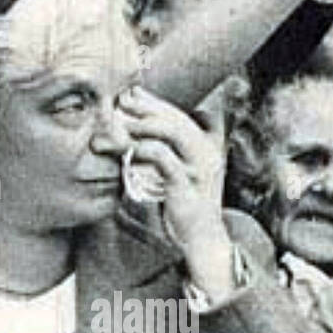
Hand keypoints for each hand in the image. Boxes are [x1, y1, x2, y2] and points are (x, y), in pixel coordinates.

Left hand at [115, 85, 224, 255]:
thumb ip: (167, 146)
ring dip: (147, 123)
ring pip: (176, 133)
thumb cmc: (187, 201)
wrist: (202, 238)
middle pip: (178, 118)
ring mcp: (199, 169)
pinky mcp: (187, 186)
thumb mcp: (183, 169)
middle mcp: (208, 153)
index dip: (158, 102)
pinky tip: (131, 150)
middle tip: (123, 101)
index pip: (185, 113)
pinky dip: (147, 150)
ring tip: (124, 122)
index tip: (132, 94)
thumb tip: (140, 120)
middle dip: (149, 107)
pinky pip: (166, 160)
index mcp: (209, 145)